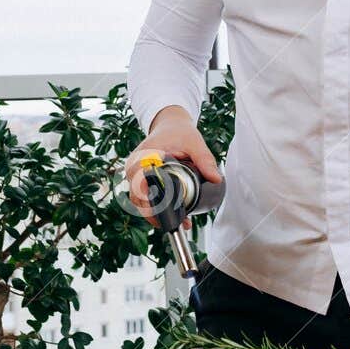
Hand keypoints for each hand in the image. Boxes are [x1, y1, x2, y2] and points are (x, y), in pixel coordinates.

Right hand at [124, 105, 221, 229]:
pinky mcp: (140, 179)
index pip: (139, 186)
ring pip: (140, 201)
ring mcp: (135, 174)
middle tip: (178, 224)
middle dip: (155, 215)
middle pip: (137, 199)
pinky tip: (173, 216)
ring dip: (156, 214)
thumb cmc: (178, 131)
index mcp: (142, 158)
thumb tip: (216, 179)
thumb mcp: (194, 143)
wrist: (170, 124)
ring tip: (179, 223)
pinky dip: (156, 207)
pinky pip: (144, 197)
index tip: (164, 216)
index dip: (149, 204)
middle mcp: (134, 167)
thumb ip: (205, 160)